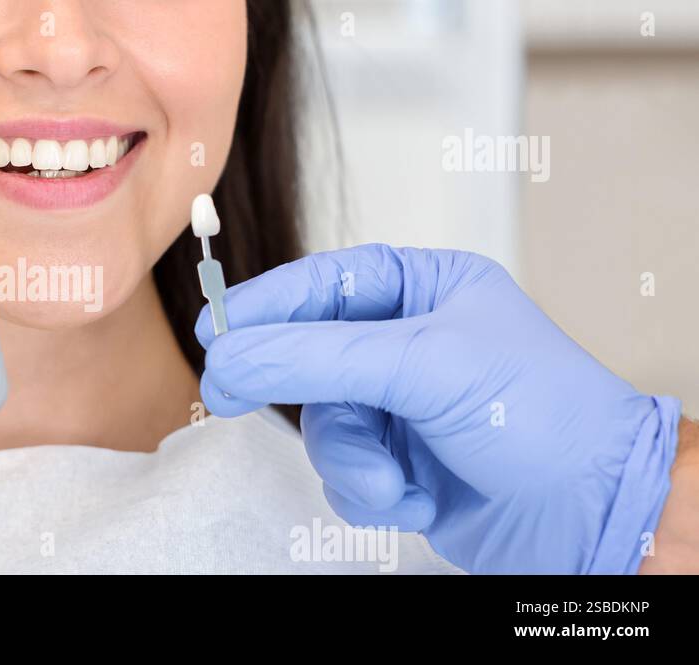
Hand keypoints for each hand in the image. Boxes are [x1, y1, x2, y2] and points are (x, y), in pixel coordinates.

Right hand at [197, 244, 680, 573]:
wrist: (593, 513)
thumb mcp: (423, 367)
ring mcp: (404, 406)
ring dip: (353, 463)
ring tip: (393, 483)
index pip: (328, 283)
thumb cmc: (540, 416)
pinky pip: (345, 473)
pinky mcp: (402, 463)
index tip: (216, 330)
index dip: (268, 304)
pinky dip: (372, 494)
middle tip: (226, 399)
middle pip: (312, 358)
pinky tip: (417, 503)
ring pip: (326, 425)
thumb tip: (230, 355)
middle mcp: (412, 342)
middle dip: (297, 392)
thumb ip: (316, 357)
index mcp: (428, 290)